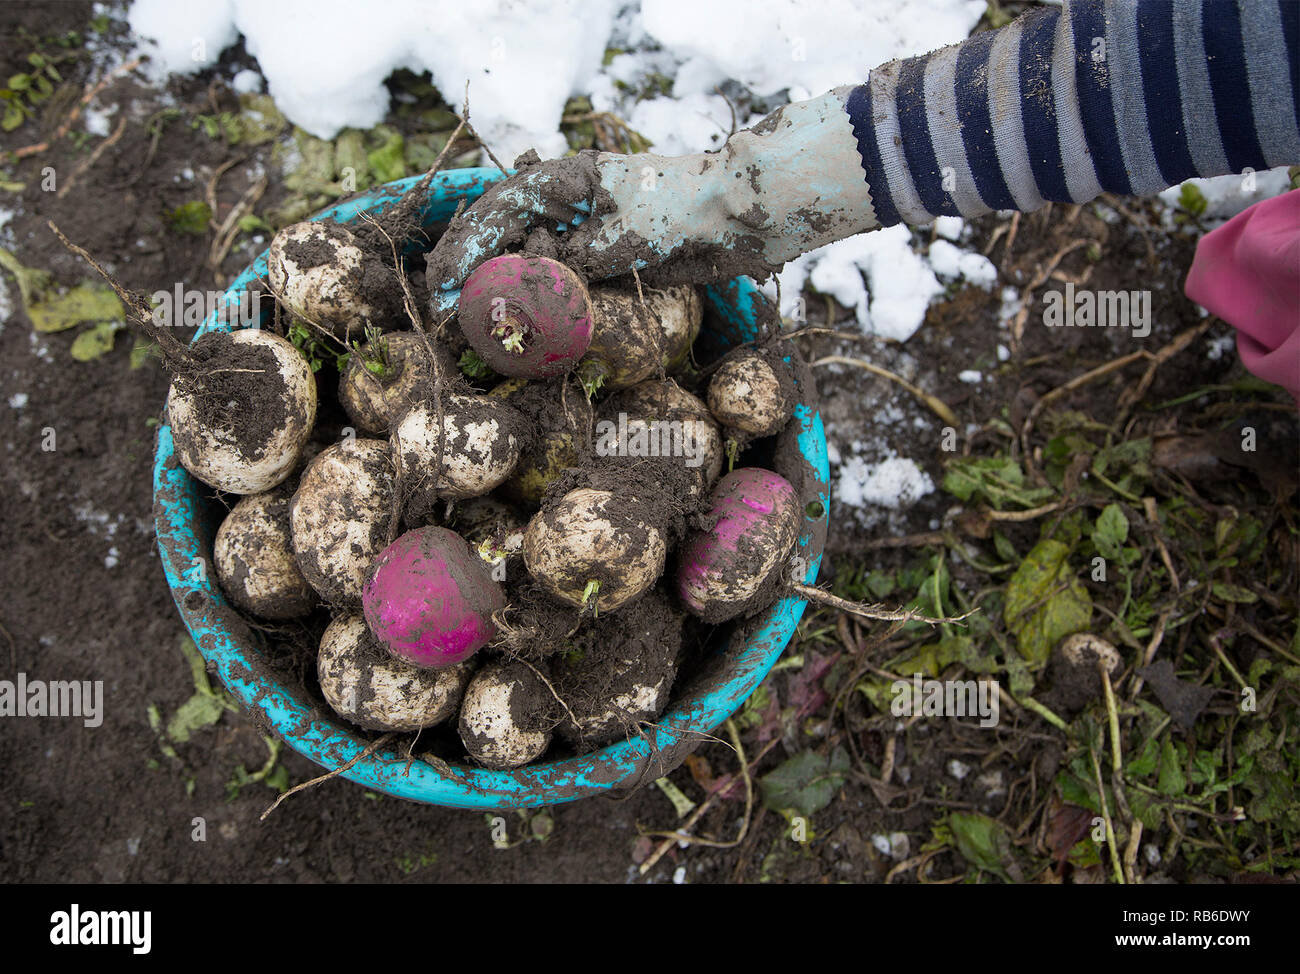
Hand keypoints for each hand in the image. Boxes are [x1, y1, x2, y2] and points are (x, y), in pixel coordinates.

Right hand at [425, 90, 876, 309]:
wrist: (744, 215)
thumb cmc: (687, 210)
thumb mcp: (624, 235)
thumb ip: (574, 261)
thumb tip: (527, 286)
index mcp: (564, 182)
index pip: (495, 214)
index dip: (463, 252)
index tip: (442, 289)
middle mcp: (566, 205)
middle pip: (499, 237)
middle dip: (468, 274)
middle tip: (441, 313)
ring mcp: (584, 233)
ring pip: (524, 263)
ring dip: (497, 294)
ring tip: (468, 326)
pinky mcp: (604, 261)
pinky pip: (557, 284)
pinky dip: (536, 305)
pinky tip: (518, 328)